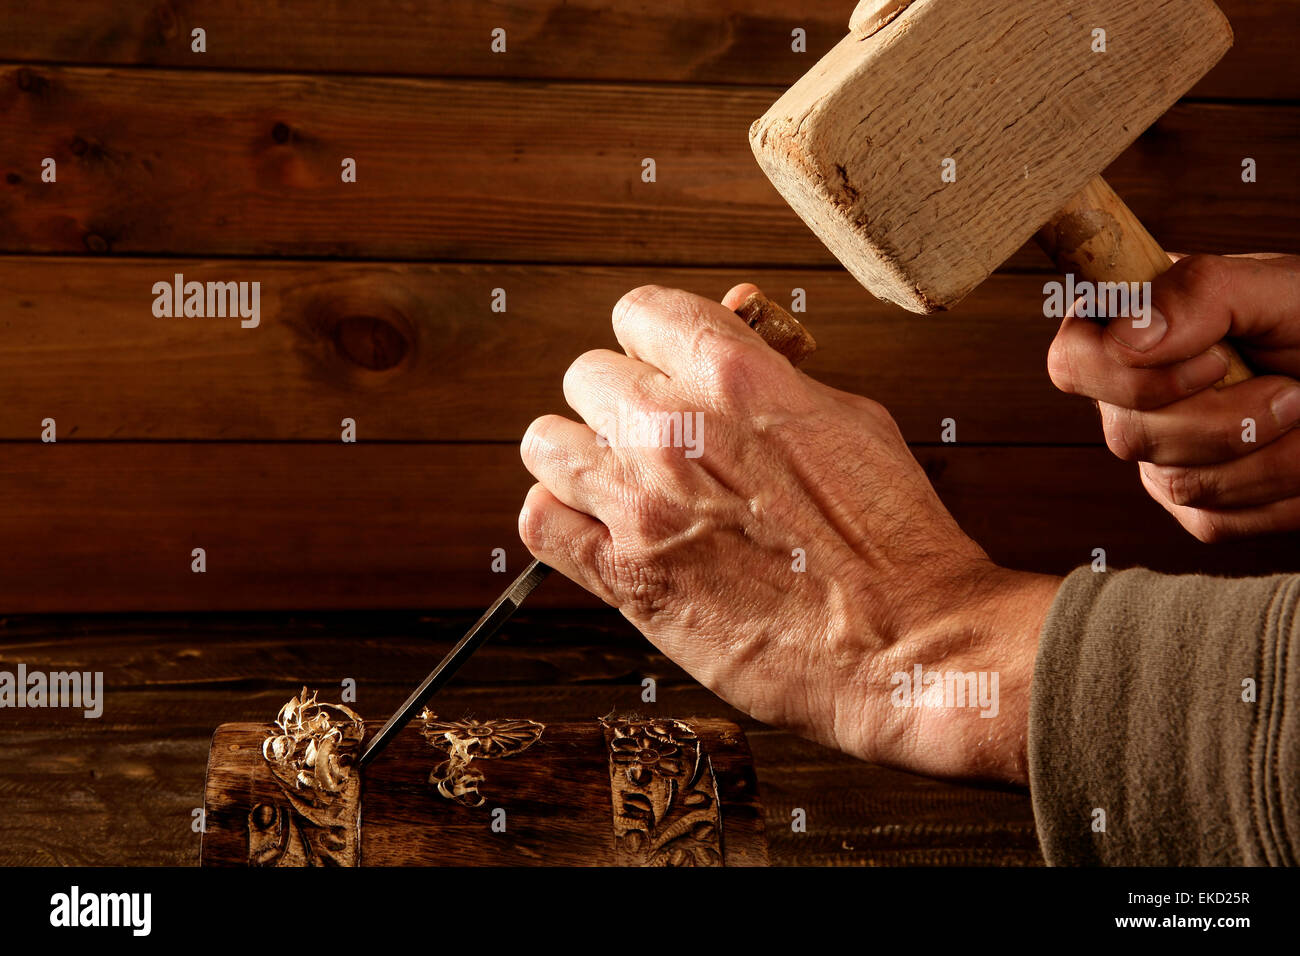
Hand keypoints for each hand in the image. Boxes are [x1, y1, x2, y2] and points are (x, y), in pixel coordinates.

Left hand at [519, 283, 1059, 783]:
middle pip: (588, 374)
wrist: (906, 646)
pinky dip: (560, 519)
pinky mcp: (624, 578)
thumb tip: (738, 326)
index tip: (671, 369)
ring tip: (621, 481)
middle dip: (624, 399)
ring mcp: (640, 505)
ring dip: (582, 455)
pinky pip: (540, 522)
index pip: (639, 312)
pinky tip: (598, 527)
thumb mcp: (849, 417)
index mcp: (734, 376)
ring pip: (548, 441)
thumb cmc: (892, 539)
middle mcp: (673, 430)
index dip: (658, 342)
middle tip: (661, 437)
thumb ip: (774, 370)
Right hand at [1047, 254, 1299, 539]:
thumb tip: (1123, 341)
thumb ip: (1196, 292)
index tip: (1217, 359)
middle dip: (1228, 420)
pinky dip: (1279, 492)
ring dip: (1271, 455)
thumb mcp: (1273, 289)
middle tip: (1292, 388)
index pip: (1072, 363)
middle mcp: (1129, 397)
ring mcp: (1157, 455)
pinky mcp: (1194, 506)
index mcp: (1129, 328)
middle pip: (1130, 435)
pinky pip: (1214, 520)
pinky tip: (1299, 450)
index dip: (1135, 379)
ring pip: (1179, 484)